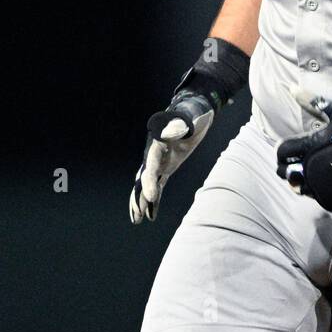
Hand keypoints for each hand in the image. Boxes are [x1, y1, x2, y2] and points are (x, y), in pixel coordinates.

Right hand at [129, 91, 215, 223]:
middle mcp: (155, 155)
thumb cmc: (191, 115)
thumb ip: (179, 125)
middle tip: (138, 215)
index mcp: (158, 145)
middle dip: (140, 197)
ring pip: (147, 184)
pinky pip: (158, 185)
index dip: (150, 182)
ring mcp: (159, 161)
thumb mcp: (187, 119)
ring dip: (142, 201)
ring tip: (137, 220)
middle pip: (144, 178)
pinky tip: (152, 215)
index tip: (151, 196)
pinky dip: (154, 199)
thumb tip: (175, 129)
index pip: (152, 166)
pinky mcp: (167, 166)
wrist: (194, 112)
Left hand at [276, 87, 331, 211]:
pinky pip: (315, 198)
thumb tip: (291, 87)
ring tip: (309, 173)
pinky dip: (314, 191)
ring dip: (300, 181)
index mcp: (311, 145)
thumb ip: (312, 102)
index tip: (289, 149)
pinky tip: (321, 182)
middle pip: (286, 173)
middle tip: (296, 163)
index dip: (283, 151)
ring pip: (298, 188)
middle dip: (287, 168)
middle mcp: (313, 167)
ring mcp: (324, 185)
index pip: (282, 152)